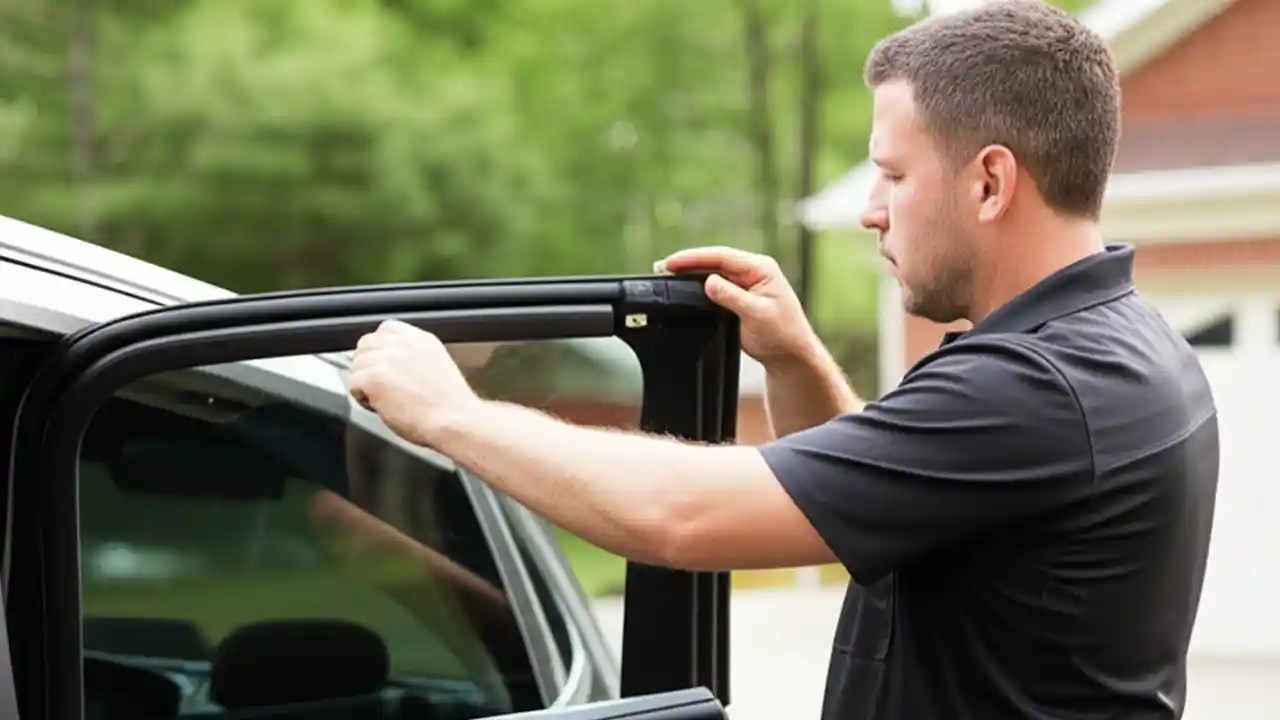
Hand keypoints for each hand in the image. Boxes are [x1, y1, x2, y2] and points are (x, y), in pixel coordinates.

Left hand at [348, 320, 480, 445]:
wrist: (454, 421)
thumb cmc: (449, 407)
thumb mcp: (436, 367)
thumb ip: (412, 357)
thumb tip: (391, 363)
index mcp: (420, 340)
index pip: (386, 329)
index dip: (379, 348)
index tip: (382, 364)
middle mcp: (402, 344)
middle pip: (366, 344)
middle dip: (368, 364)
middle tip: (379, 385)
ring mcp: (387, 359)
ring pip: (357, 365)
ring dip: (365, 382)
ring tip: (384, 399)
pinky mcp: (374, 377)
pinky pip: (353, 384)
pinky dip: (362, 398)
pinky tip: (380, 406)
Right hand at [656, 246, 818, 365]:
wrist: (790, 357)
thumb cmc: (783, 335)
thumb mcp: (757, 314)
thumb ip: (732, 296)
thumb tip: (708, 281)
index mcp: (761, 269)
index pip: (723, 257)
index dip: (695, 258)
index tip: (673, 262)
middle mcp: (753, 272)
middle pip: (715, 261)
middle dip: (689, 263)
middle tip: (662, 267)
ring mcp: (745, 284)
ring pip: (712, 273)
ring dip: (691, 274)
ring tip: (667, 275)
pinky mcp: (738, 297)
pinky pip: (715, 287)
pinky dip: (698, 286)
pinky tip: (683, 288)